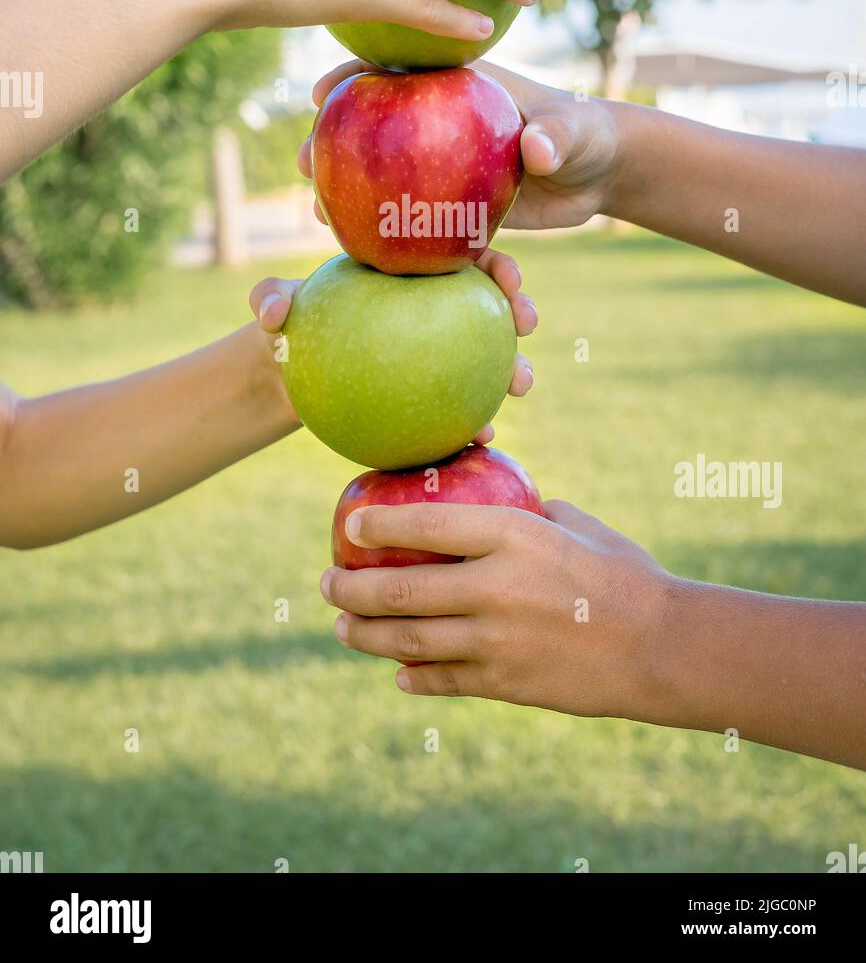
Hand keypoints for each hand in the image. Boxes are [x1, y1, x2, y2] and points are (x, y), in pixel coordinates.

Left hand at [249, 245, 536, 440]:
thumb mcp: (275, 306)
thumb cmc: (289, 327)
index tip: (508, 274)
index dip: (493, 260)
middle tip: (525, 321)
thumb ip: (269, 297)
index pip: (459, 256)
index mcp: (408, 273)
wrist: (291, 376)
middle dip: (518, 308)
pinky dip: (473, 421)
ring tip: (521, 383)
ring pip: (487, 356)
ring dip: (515, 366)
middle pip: (488, 302)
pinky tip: (481, 437)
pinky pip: (459, 408)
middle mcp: (432, 308)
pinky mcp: (430, 395)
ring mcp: (437, 353)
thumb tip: (275, 311)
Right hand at [300, 59, 620, 230]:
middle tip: (307, 165)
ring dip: (345, 189)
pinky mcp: (450, 204)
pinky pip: (410, 216)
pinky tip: (361, 250)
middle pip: (370, 125)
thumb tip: (535, 150)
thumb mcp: (574, 131)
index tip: (320, 96)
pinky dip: (385, 230)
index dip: (351, 77)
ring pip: (380, 174)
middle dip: (330, 139)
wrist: (599, 175)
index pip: (393, 70)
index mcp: (456, 87)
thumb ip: (555, 136)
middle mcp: (436, 122)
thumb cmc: (586, 134)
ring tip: (319, 212)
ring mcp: (439, 165)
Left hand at [320, 500, 671, 718]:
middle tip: (327, 584)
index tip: (349, 526)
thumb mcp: (576, 525)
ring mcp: (497, 641)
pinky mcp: (506, 683)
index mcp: (514, 536)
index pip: (426, 526)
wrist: (662, 646)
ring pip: (409, 642)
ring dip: (365, 636)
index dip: (379, 526)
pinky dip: (414, 677)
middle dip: (350, 589)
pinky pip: (444, 680)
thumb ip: (527, 514)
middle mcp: (496, 588)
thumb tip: (487, 504)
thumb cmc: (624, 573)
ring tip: (342, 628)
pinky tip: (398, 673)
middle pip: (400, 592)